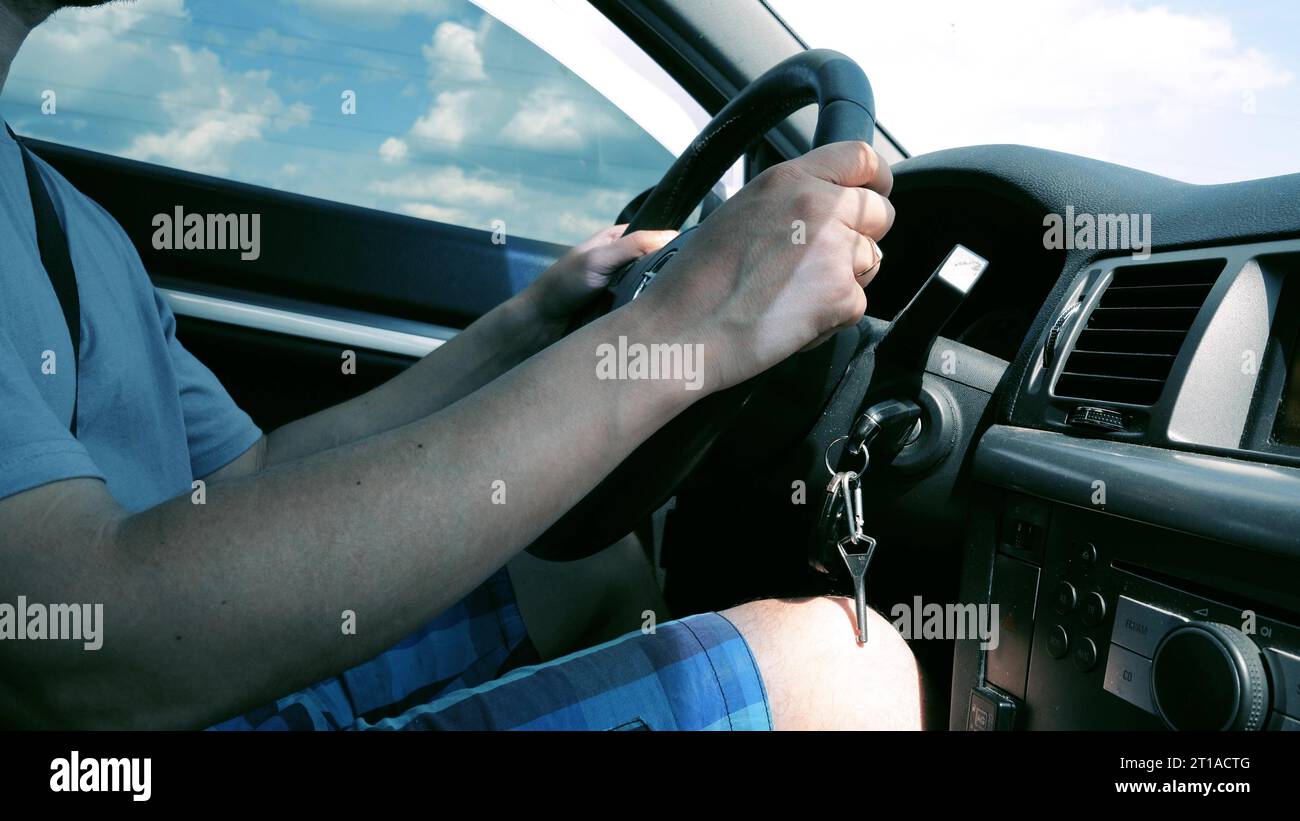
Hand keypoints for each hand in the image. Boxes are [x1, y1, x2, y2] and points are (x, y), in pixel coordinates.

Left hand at [516, 224, 678, 332]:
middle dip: (671, 274)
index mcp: (619, 239)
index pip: (657, 236)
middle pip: (660, 263)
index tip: (693, 259)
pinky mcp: (624, 308)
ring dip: (662, 296)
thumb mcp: (599, 259)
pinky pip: (645, 307)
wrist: (542, 324)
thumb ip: (633, 246)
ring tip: (680, 305)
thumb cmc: (564, 285)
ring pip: (655, 288)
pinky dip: (652, 312)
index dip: (675, 245)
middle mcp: (624, 260)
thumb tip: (673, 235)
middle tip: (689, 288)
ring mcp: (625, 285)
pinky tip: (664, 318)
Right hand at [634, 141, 892, 393]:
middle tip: (822, 262)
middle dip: (862, 237)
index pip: (861, 157)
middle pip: (880, 211)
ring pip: (871, 260)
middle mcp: (817, 205)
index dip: (875, 179)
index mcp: (788, 179)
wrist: (681, 330)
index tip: (874, 192)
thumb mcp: (740, 212)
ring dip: (844, 281)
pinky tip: (791, 320)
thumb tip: (828, 208)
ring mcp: (834, 249)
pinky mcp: (841, 294)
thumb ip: (789, 201)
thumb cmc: (698, 281)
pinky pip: (858, 303)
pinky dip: (831, 318)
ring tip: (792, 295)